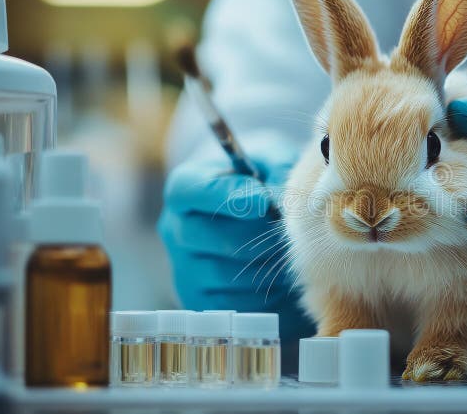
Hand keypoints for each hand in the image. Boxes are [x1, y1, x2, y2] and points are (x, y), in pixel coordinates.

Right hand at [157, 151, 313, 340]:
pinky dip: (263, 294)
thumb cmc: (263, 181)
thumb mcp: (271, 162)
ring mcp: (183, 267)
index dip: (228, 197)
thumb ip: (278, 170)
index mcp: (185, 187)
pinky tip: (280, 277)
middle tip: (292, 232)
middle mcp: (175, 228)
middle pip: (217, 238)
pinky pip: (233, 303)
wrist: (257, 216)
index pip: (191, 190)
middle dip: (262, 237)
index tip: (263, 202)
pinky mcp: (197, 299)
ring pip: (230, 274)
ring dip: (268, 266)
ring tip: (291, 253)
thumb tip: (281, 199)